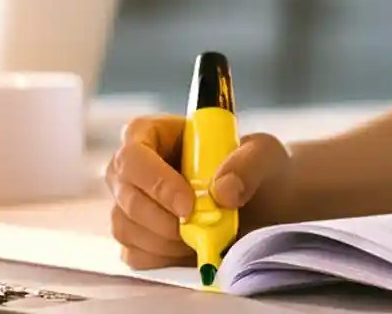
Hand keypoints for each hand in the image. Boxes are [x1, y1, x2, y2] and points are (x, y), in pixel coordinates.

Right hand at [104, 115, 291, 269]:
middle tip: (200, 228)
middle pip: (125, 195)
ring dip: (166, 241)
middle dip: (163, 219)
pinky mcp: (138, 236)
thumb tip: (223, 190)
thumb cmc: (258, 170)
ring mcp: (131, 203)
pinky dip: (163, 257)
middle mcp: (135, 168)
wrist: (266, 207)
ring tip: (202, 234)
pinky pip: (134, 254)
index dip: (155, 181)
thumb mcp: (265, 154)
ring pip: (125, 227)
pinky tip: (191, 248)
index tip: (188, 205)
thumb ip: (249, 163)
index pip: (133, 154)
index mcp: (156, 134)